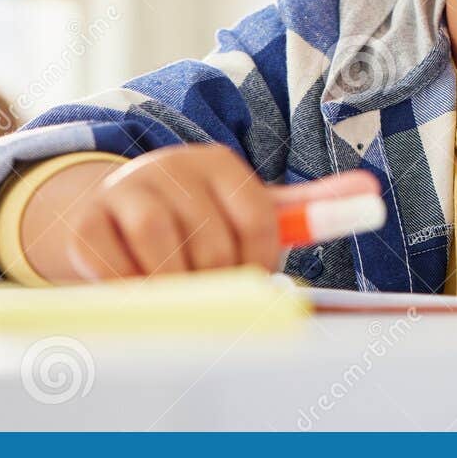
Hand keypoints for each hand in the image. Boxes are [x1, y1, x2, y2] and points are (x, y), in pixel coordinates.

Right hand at [27, 144, 378, 281]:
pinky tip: (142, 290)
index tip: (255, 278)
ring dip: (177, 284)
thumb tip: (372, 193)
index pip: (256, 213)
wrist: (107, 215)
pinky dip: (132, 288)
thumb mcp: (246, 209)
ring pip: (162, 247)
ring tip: (182, 295)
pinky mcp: (84, 223)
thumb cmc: (193, 220)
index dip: (262, 258)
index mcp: (216, 162)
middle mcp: (169, 167)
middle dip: (219, 279)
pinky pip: (113, 265)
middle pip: (210, 237)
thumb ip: (306, 207)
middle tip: (216, 295)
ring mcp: (123, 191)